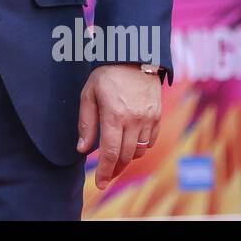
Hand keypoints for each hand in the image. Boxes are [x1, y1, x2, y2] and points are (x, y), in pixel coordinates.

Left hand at [77, 64, 161, 190]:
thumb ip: (86, 123)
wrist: (134, 56)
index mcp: (114, 114)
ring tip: (116, 160)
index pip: (111, 152)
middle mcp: (134, 119)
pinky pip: (151, 140)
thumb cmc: (106, 74)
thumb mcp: (89, 94)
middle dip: (115, 169)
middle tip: (106, 176)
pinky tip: (130, 145)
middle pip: (126, 155)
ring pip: (139, 150)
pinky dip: (140, 147)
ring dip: (127, 158)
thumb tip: (82, 149)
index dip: (105, 171)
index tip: (100, 184)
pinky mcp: (157, 115)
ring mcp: (149, 118)